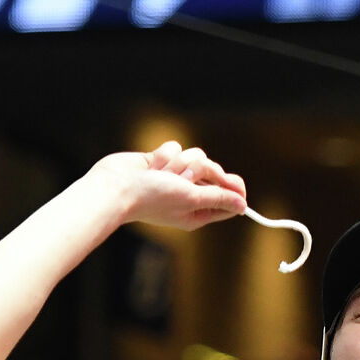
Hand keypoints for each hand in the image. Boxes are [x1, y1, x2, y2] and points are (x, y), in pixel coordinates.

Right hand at [95, 144, 246, 231]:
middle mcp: (189, 195)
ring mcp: (175, 177)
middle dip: (200, 171)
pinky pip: (176, 147)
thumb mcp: (191, 199)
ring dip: (179, 163)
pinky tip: (151, 166)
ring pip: (195, 156)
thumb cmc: (152, 197)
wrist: (116, 185)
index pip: (227, 199)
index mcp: (198, 212)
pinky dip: (164, 154)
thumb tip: (243, 204)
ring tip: (162, 174)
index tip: (234, 184)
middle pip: (214, 172)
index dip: (233, 189)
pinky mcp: (163, 162)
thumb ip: (218, 198)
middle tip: (183, 179)